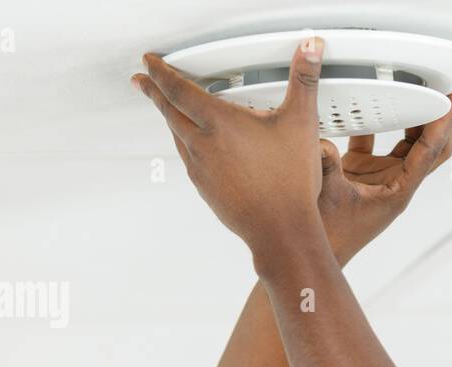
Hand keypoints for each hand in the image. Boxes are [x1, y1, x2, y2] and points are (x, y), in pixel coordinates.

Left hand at [132, 38, 326, 259]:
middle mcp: (203, 145)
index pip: (178, 89)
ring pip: (176, 136)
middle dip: (153, 93)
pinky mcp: (205, 189)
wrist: (281, 230)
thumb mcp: (301, 122)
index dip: (160, 73)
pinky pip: (188, 160)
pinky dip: (184, 145)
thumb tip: (309, 50)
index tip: (149, 64)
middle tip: (142, 82)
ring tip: (168, 111)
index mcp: (219, 123)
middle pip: (168, 112)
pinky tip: (195, 148)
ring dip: (168, 119)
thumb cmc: (289, 183)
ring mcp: (201, 169)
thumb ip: (303, 81)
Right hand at [316, 91, 451, 263]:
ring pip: (408, 142)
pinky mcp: (364, 173)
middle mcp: (396, 182)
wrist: (317, 253)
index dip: (443, 123)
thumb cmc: (329, 236)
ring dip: (414, 118)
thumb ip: (326, 164)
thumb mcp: (327, 195)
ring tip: (420, 89)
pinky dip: (377, 121)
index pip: (430, 151)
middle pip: (431, 146)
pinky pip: (376, 140)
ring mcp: (382, 177)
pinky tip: (372, 100)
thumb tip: (319, 140)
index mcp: (398, 191)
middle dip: (440, 118)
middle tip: (446, 89)